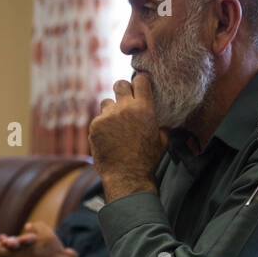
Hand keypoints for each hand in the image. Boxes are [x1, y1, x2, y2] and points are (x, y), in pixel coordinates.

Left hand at [88, 72, 167, 200]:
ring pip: (106, 102)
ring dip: (110, 110)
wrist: (127, 176)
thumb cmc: (147, 160)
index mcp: (144, 108)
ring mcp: (108, 116)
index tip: (138, 87)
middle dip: (122, 90)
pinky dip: (102, 126)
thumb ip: (160, 124)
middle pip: (119, 84)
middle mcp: (125, 108)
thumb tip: (162, 119)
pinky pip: (98, 119)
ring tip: (115, 126)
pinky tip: (108, 138)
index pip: (140, 80)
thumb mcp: (162, 139)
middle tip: (124, 100)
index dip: (139, 82)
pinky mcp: (95, 126)